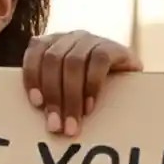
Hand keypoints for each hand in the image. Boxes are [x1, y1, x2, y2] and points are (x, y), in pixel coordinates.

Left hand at [22, 31, 141, 136]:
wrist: (131, 85)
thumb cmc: (92, 91)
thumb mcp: (67, 90)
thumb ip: (52, 95)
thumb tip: (44, 121)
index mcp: (53, 43)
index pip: (35, 52)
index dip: (32, 76)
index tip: (37, 104)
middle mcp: (71, 38)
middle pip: (53, 60)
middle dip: (53, 96)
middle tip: (56, 126)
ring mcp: (92, 40)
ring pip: (74, 62)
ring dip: (71, 97)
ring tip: (73, 123)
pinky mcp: (113, 47)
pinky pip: (99, 61)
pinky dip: (92, 85)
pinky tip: (90, 106)